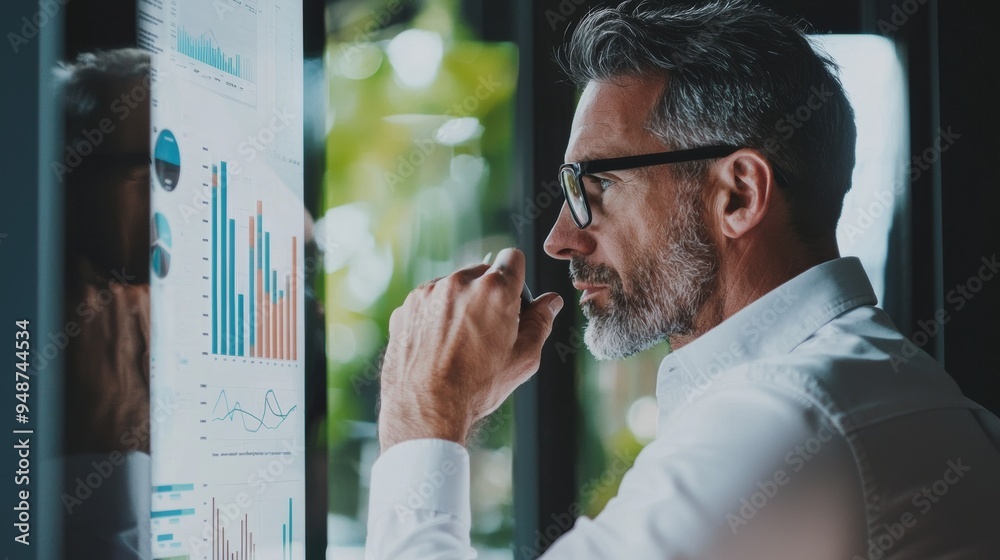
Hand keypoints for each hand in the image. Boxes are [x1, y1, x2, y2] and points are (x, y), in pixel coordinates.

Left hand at [377, 248, 563, 451]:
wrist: (426, 408)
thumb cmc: (478, 386)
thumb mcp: (523, 358)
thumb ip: (541, 322)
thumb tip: (552, 301)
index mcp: (495, 290)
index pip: (512, 258)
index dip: (516, 278)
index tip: (513, 301)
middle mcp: (459, 282)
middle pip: (482, 273)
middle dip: (488, 294)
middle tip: (488, 331)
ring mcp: (428, 293)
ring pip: (452, 287)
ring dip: (460, 304)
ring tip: (459, 344)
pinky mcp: (406, 307)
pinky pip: (428, 302)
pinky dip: (435, 317)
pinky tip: (438, 347)